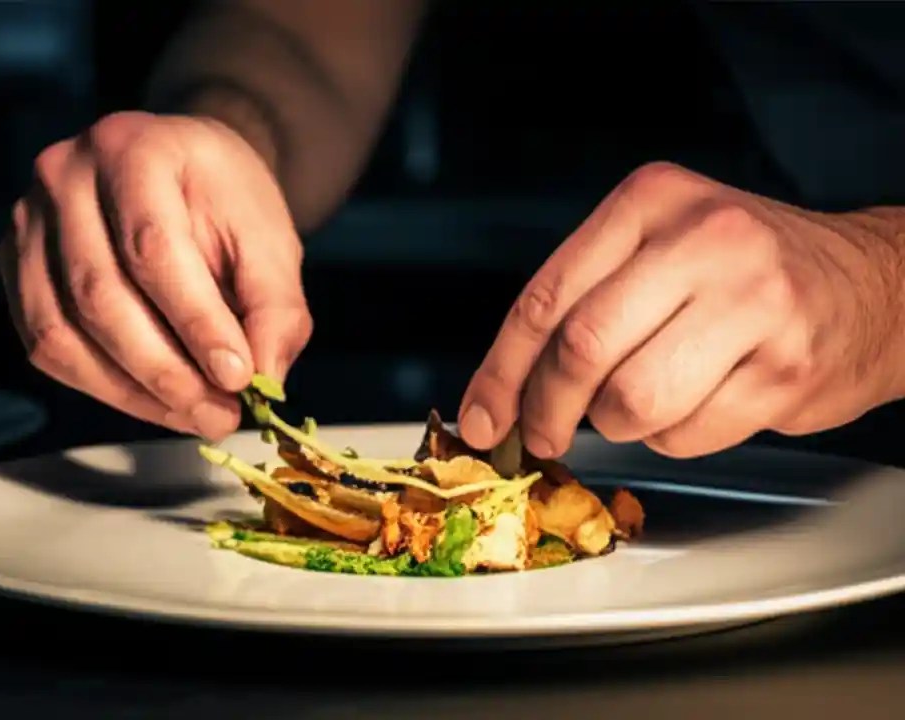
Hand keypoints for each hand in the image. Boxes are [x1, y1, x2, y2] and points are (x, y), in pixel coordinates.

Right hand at [0, 111, 311, 440]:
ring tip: (193, 415)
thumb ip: (275, 306)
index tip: (239, 379)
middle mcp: (63, 174)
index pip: (153, 247)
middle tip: (219, 415)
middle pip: (99, 294)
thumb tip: (264, 380)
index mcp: (132, 146)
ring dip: (131, 391)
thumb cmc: (225, 204)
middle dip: (164, 370)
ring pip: (62, 330)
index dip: (195, 322)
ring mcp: (26, 220)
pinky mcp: (13, 266)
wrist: (180, 172)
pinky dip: (101, 386)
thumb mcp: (271, 241)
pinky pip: (45, 345)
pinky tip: (153, 399)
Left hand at [458, 161, 900, 458]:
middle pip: (582, 350)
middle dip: (548, 409)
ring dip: (619, 422)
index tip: (481, 417)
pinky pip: (687, 435)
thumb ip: (582, 301)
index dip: (501, 371)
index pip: (547, 296)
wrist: (876, 287)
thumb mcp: (658, 246)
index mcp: (653, 200)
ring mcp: (754, 303)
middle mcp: (706, 239)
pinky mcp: (787, 368)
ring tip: (646, 398)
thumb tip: (500, 394)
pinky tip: (702, 401)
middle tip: (544, 433)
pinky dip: (674, 437)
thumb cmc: (746, 271)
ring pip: (631, 402)